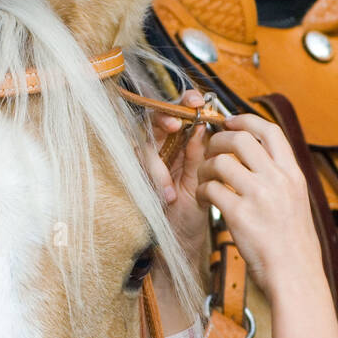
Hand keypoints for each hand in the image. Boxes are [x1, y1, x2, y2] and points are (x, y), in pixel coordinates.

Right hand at [140, 88, 212, 274]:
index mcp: (182, 142)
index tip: (196, 100)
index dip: (185, 100)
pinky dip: (153, 182)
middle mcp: (162, 146)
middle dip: (163, 118)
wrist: (183, 238)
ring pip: (144, 145)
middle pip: (154, 119)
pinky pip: (138, 168)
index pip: (180, 111)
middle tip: (176, 123)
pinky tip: (167, 196)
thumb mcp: (201, 179)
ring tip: (170, 185)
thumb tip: (202, 124)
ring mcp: (146, 161)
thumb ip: (198, 153)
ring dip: (156, 163)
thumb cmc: (195, 208)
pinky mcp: (135, 176)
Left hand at [193, 112, 322, 301]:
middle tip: (210, 151)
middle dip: (219, 140)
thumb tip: (266, 163)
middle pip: (241, 139)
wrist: (296, 276)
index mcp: (294, 175)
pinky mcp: (240, 215)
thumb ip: (283, 181)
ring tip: (203, 180)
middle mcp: (278, 180)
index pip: (270, 131)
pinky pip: (211, 189)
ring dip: (206, 167)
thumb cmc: (294, 247)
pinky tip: (203, 200)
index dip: (246, 120)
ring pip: (221, 162)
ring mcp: (259, 196)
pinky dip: (201, 191)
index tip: (229, 121)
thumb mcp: (298, 204)